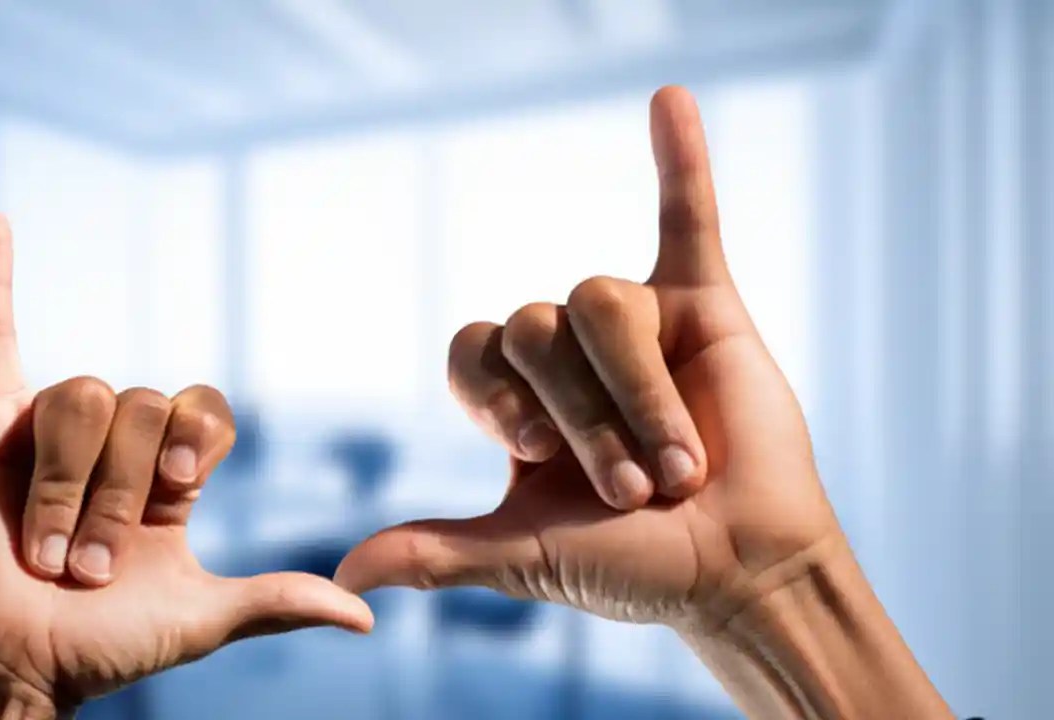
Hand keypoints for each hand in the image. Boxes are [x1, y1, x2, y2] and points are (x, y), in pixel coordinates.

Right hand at [0, 213, 371, 718]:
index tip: (182, 485)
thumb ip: (277, 602)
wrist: (16, 666)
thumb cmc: (104, 643)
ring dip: (68, 485)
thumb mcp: (200, 619)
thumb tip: (365, 615)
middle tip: (91, 567)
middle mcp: (115, 441)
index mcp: (168, 474)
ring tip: (47, 550)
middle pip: (144, 406)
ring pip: (84, 397)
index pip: (205, 408)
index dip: (199, 435)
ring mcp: (50, 426)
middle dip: (119, 495)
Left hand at [336, 85, 832, 626]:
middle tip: (635, 492)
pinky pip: (688, 218)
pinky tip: (669, 102)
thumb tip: (344, 578)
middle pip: (535, 327)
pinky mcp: (705, 305)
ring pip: (600, 301)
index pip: (472, 350)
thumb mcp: (524, 559)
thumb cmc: (634, 568)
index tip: (537, 455)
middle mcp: (569, 354)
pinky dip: (681, 161)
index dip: (497, 395)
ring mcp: (636, 325)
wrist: (738, 571)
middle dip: (585, 417)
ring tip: (682, 465)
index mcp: (520, 401)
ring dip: (638, 393)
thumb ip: (438, 553)